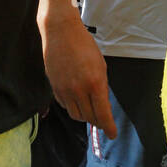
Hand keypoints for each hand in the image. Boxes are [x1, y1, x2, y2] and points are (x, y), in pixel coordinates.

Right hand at [40, 12, 116, 137]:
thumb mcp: (100, 65)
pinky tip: (78, 100)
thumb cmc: (84, 45)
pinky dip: (73, 106)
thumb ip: (101, 86)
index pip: (102, 114)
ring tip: (91, 110)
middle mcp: (78, 90)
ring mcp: (64, 91)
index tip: (112, 134)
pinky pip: (65, 106)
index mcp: (94, 83)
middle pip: (89, 117)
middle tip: (104, 121)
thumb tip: (102, 103)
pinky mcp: (54, 89)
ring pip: (76, 115)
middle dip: (98, 121)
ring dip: (85, 115)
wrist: (61, 33)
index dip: (108, 127)